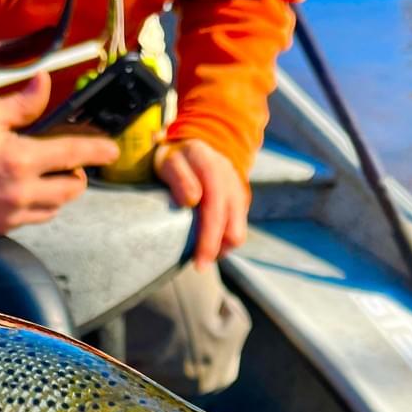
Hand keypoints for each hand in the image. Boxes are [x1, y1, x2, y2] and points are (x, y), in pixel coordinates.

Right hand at [0, 73, 120, 231]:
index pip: (73, 154)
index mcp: (21, 159)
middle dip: (77, 175)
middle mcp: (22, 191)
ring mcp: (13, 213)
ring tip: (49, 178)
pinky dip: (39, 206)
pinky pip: (34, 220)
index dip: (97, 151)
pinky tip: (26, 193)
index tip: (112, 150)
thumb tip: (45, 82)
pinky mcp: (1, 227)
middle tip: (69, 163)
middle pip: (71, 189)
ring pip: (55, 208)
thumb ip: (21, 104)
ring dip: (59, 193)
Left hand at [154, 138, 249, 270]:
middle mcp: (232, 183)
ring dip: (222, 248)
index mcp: (214, 170)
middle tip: (198, 266)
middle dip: (216, 250)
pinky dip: (224, 241)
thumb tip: (193, 200)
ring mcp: (239, 194)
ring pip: (238, 232)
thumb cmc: (177, 158)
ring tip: (203, 256)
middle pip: (233, 228)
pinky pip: (237, 229)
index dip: (209, 239)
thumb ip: (180, 177)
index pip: (216, 210)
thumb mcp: (170, 161)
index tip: (199, 262)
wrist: (198, 146)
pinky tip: (209, 245)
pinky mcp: (240, 204)